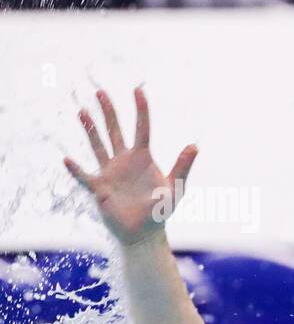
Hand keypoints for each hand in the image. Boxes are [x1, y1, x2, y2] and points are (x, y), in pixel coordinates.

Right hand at [64, 88, 197, 245]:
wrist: (144, 233)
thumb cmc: (161, 211)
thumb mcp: (175, 188)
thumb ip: (183, 167)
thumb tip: (195, 145)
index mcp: (143, 159)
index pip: (142, 129)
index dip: (141, 110)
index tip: (138, 90)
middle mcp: (124, 161)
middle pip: (115, 131)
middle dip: (109, 112)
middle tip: (101, 91)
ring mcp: (110, 173)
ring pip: (98, 146)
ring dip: (90, 130)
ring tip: (82, 111)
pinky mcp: (99, 188)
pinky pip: (85, 177)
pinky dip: (77, 170)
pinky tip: (67, 160)